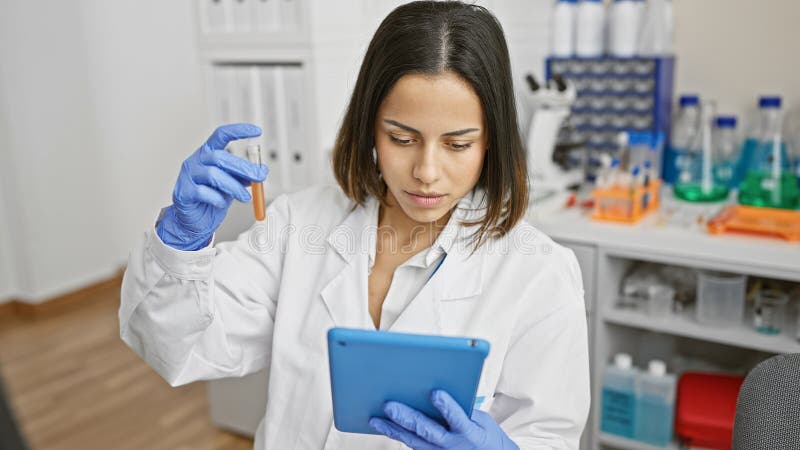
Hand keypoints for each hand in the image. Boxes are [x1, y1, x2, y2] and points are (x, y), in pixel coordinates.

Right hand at [157, 123, 266, 249]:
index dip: (238, 131)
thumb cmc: (212, 199)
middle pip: (221, 157)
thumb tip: (262, 171)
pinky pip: (203, 192)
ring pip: (214, 175)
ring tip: (245, 197)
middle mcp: (196, 160)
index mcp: (208, 154)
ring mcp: (188, 175)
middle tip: (259, 178)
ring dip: (234, 186)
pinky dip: (218, 199)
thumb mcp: (232, 184)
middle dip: (244, 168)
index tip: (257, 131)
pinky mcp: (183, 192)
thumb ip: (244, 176)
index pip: (221, 135)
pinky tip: (222, 203)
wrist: (195, 220)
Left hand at [369, 390, 518, 449]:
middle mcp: (454, 446)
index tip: (435, 392)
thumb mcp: (481, 420)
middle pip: (428, 432)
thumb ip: (462, 408)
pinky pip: (412, 446)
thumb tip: (435, 391)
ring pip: (414, 441)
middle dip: (407, 418)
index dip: (447, 407)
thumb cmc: (484, 434)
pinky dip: (397, 435)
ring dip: (393, 429)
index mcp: (470, 433)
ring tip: (375, 419)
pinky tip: (384, 426)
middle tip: (389, 405)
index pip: (458, 419)